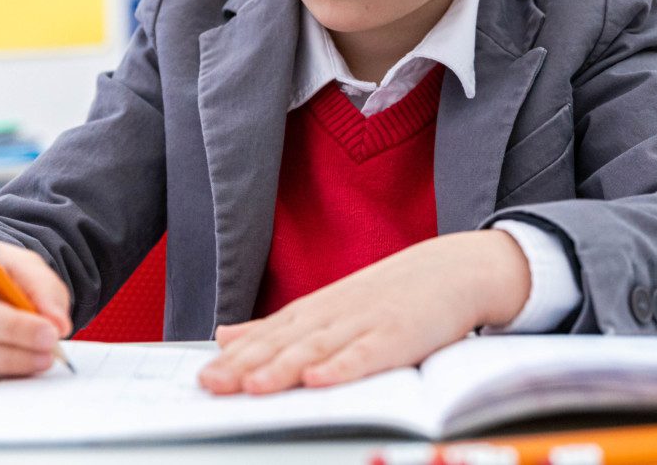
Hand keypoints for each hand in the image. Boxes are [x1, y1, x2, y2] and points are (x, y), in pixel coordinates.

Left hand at [198, 229, 530, 394]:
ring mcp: (365, 323)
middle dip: (247, 365)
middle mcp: (334, 314)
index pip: (268, 335)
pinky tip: (319, 380)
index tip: (203, 378)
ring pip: (318, 349)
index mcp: (315, 309)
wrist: (452, 269)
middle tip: (213, 385)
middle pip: (284, 343)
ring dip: (284, 368)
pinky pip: (367, 355)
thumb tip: (226, 336)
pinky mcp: (397, 336)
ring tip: (254, 386)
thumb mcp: (328, 305)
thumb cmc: (389, 294)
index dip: (235, 357)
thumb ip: (277, 325)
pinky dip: (343, 367)